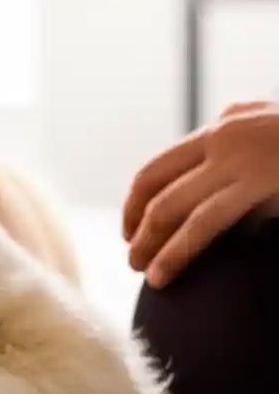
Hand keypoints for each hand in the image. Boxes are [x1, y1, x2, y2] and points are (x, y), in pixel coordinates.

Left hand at [123, 101, 278, 288]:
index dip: (138, 201)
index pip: (165, 163)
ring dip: (150, 243)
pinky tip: (164, 273)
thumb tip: (237, 220)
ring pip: (170, 206)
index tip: (133, 231)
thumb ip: (254, 181)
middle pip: (155, 181)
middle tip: (133, 258)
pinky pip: (202, 221)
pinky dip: (176, 250)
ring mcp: (241, 152)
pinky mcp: (259, 178)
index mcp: (231, 120)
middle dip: (136, 223)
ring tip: (144, 273)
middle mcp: (227, 130)